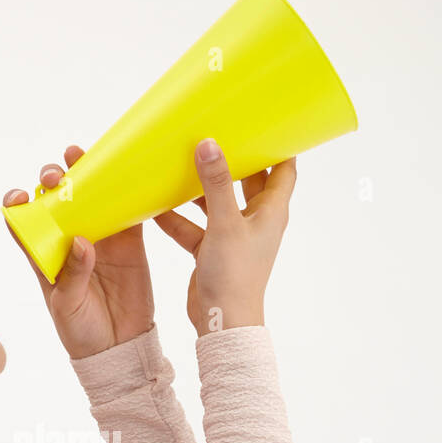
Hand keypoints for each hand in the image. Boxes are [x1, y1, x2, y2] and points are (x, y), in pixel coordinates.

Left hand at [3, 145, 154, 359]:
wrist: (119, 347)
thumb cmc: (81, 331)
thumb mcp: (67, 306)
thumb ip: (73, 274)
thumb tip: (81, 241)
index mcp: (44, 255)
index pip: (24, 222)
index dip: (18, 203)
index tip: (20, 196)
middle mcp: (69, 239)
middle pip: (56, 199)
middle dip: (52, 180)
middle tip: (56, 177)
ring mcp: (100, 237)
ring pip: (90, 196)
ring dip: (86, 174)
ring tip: (81, 158)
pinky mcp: (129, 241)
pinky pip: (127, 210)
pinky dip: (126, 191)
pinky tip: (125, 175)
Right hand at [152, 139, 296, 332]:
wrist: (221, 321)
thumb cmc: (236, 276)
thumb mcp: (225, 224)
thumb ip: (216, 184)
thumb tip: (209, 145)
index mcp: (271, 211)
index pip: (284, 169)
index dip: (278, 144)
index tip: (264, 121)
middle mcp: (256, 221)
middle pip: (247, 181)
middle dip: (232, 159)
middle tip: (215, 132)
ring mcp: (233, 236)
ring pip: (217, 202)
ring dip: (200, 187)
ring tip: (181, 161)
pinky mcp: (212, 250)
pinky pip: (195, 226)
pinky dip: (179, 216)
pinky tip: (156, 204)